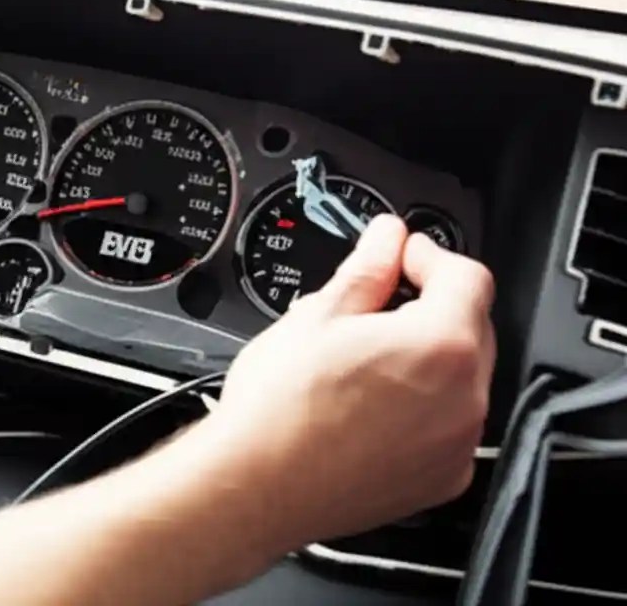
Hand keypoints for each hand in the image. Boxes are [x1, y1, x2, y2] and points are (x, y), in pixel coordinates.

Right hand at [205, 214, 494, 552]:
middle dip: (430, 307)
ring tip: (362, 361)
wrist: (254, 485)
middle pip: (471, 327)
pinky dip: (422, 409)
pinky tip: (369, 406)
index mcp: (441, 345)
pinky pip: (448, 427)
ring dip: (425, 360)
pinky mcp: (442, 479)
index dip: (430, 256)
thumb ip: (367, 269)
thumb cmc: (277, 410)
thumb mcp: (317, 317)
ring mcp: (457, 445)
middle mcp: (465, 398)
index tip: (401, 255)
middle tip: (373, 306)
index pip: (467, 276)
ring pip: (459, 379)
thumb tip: (386, 239)